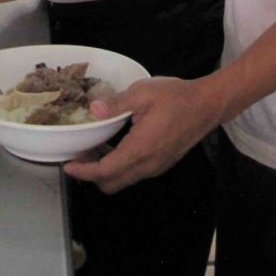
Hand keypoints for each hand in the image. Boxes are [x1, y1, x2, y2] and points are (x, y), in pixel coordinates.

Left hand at [63, 75, 222, 193]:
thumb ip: (117, 103)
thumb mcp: (143, 92)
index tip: (67, 165)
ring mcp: (156, 166)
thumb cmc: (176, 97)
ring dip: (105, 170)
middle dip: (91, 174)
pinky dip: (118, 165)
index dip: (84, 171)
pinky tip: (113, 145)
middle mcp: (148, 165)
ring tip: (91, 148)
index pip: (106, 171)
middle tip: (78, 154)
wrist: (208, 105)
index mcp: (140, 150)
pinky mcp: (161, 163)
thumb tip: (93, 109)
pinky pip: (134, 173)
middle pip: (112, 183)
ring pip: (123, 179)